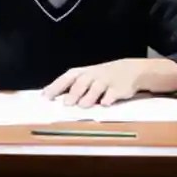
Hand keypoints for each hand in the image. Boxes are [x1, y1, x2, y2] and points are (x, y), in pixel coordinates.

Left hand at [41, 58, 176, 106]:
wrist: (130, 70)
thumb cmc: (102, 76)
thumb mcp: (87, 77)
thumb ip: (71, 86)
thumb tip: (49, 96)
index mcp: (83, 73)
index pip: (67, 78)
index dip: (56, 86)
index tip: (46, 97)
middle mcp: (93, 75)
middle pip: (81, 83)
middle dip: (74, 93)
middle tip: (67, 103)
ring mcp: (107, 81)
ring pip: (96, 88)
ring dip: (89, 97)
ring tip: (83, 106)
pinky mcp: (119, 88)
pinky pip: (113, 93)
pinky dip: (109, 98)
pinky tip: (105, 104)